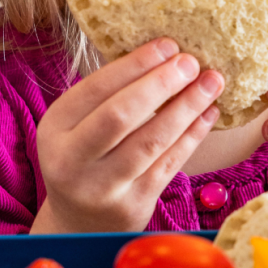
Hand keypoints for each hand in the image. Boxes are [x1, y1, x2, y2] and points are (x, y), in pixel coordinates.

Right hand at [31, 38, 223, 233]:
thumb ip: (109, 94)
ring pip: (151, 141)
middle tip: (191, 62)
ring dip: (186, 107)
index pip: (97, 88)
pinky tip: (209, 113)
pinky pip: (170, 164)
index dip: (136, 64)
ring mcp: (103, 188)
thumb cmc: (86, 156)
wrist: (79, 223)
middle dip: (161, 83)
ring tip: (212, 82)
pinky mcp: (134, 206)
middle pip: (121, 115)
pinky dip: (193, 135)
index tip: (168, 45)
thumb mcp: (78, 125)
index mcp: (55, 128)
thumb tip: (164, 53)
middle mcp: (72, 160)